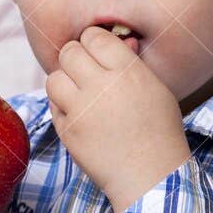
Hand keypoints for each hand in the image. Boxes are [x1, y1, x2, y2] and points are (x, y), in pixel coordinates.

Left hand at [46, 25, 191, 212]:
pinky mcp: (68, 131)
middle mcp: (102, 88)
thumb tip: (119, 40)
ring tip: (79, 92)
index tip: (97, 51)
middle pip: (69, 53)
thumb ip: (132, 63)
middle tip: (85, 69)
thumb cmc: (159, 131)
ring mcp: (81, 110)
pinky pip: (53, 105)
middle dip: (75, 57)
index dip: (93, 41)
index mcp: (128, 73)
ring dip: (64, 81)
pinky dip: (63, 106)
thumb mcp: (156, 90)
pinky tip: (80, 114)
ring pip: (54, 78)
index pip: (94, 37)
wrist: (152, 175)